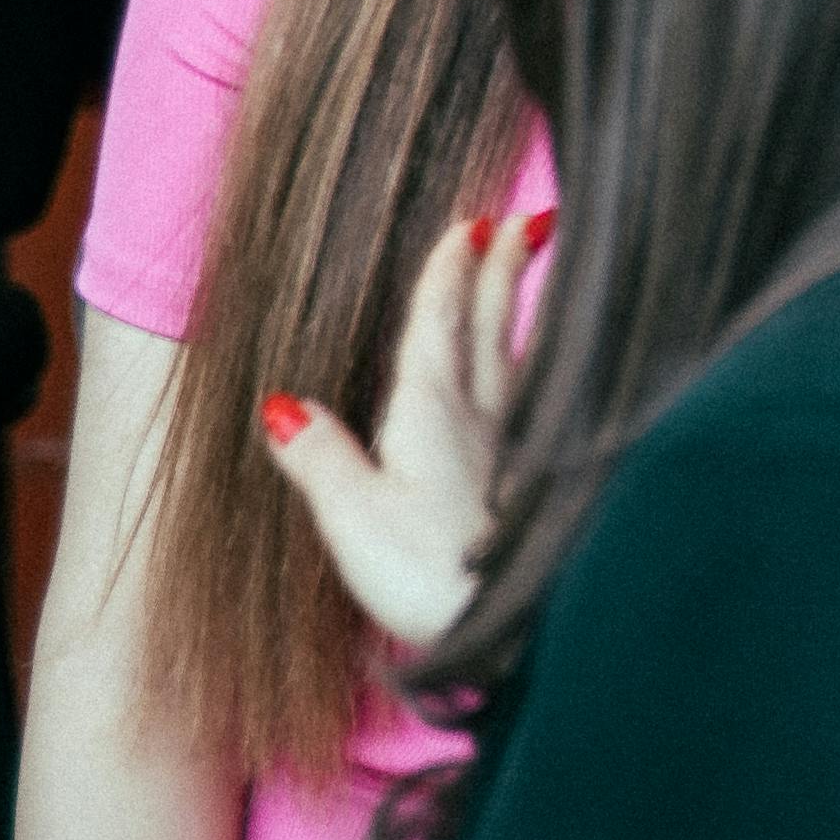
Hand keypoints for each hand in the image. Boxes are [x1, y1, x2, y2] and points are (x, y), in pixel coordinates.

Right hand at [258, 204, 541, 653]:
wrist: (528, 622)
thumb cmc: (434, 576)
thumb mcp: (355, 519)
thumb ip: (321, 459)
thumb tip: (280, 405)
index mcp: (431, 410)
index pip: (439, 322)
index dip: (450, 270)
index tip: (470, 223)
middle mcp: (484, 413)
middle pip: (492, 323)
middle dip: (502, 267)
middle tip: (522, 218)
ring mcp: (522, 443)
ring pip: (523, 353)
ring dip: (528, 306)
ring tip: (544, 270)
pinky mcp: (548, 475)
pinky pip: (545, 395)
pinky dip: (548, 364)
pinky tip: (559, 370)